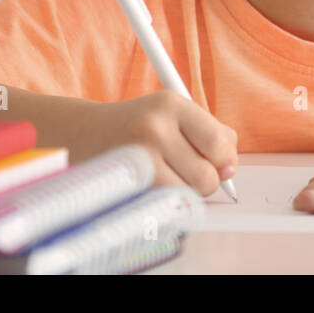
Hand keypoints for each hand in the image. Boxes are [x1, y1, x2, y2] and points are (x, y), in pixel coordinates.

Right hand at [80, 91, 237, 197]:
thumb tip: (231, 169)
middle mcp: (154, 128)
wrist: (82, 134)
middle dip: (204, 180)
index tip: (212, 160)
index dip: (223, 159)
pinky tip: (153, 187)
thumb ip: (210, 135)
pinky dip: (167, 204)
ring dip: (185, 193)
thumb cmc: (138, 127)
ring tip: (167, 177)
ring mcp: (138, 159)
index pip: (220, 143)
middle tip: (184, 170)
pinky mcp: (127, 187)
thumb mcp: (172, 115)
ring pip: (189, 196)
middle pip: (208, 176)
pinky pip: (168, 208)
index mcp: (171, 104)